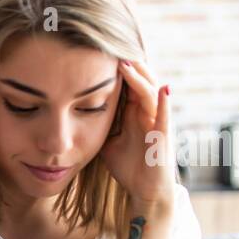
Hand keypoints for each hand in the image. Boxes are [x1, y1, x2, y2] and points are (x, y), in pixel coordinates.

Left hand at [99, 58, 174, 207]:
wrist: (145, 192)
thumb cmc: (128, 166)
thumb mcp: (106, 140)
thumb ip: (97, 124)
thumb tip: (73, 113)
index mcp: (135, 112)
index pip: (127, 83)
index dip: (117, 67)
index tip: (99, 51)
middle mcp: (148, 113)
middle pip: (141, 80)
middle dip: (129, 64)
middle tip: (111, 46)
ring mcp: (157, 123)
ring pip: (152, 93)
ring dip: (140, 78)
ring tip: (127, 63)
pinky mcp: (164, 138)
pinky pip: (165, 118)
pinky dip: (164, 104)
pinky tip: (162, 90)